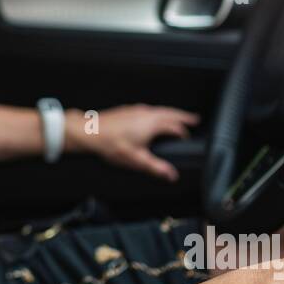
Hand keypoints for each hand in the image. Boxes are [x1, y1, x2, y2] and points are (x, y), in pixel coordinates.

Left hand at [69, 103, 199, 180]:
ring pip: (160, 109)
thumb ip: (156, 167)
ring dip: (171, 112)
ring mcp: (137, 109)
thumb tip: (171, 174)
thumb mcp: (137, 160)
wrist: (90, 132)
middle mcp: (147, 113)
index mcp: (153, 124)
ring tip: (177, 116)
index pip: (175, 127)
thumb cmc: (111, 145)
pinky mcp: (128, 110)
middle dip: (183, 116)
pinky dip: (158, 112)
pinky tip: (153, 117)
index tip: (188, 138)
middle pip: (171, 113)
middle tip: (194, 118)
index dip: (184, 133)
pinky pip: (149, 109)